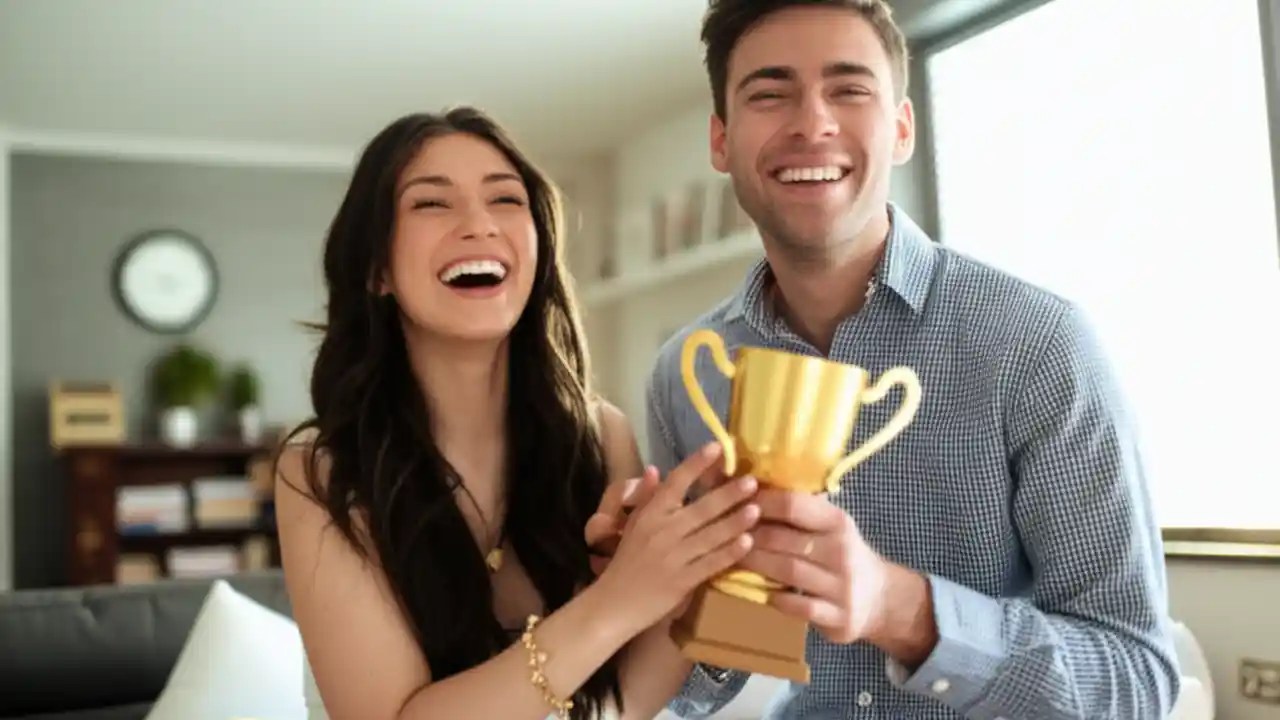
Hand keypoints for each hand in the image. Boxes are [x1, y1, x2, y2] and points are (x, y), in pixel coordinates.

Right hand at [592, 442, 759, 633]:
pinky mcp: (683, 582)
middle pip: (701, 508)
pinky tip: (748, 543)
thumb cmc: (625, 561)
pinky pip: (711, 564)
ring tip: (757, 510)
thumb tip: (653, 469)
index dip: (696, 464)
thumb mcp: (632, 526)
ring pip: (711, 536)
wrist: (614, 604)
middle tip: (752, 481)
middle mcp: (663, 532)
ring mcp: (674, 557)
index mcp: (649, 514)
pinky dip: (729, 553)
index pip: (675, 482)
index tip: (717, 448)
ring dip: (736, 522)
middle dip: (728, 494)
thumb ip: (646, 498)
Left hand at [737, 489, 890, 644]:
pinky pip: (799, 607)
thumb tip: (751, 484)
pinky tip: (762, 594)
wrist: (880, 598)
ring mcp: (841, 586)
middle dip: (749, 536)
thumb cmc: (841, 554)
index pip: (793, 505)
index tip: (736, 502)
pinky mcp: (838, 617)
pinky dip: (778, 600)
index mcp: (837, 522)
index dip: (760, 502)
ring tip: (733, 560)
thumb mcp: (831, 526)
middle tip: (724, 534)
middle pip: (783, 539)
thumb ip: (800, 510)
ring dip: (756, 565)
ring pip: (788, 571)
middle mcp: (841, 551)